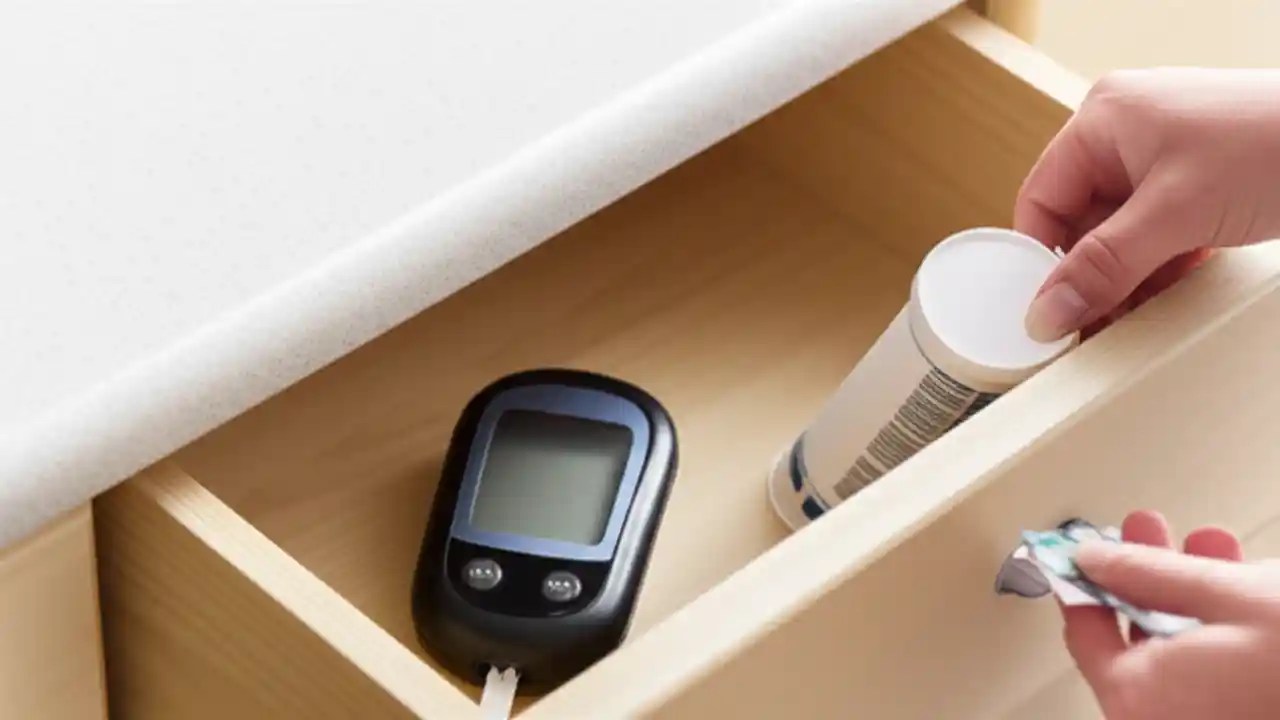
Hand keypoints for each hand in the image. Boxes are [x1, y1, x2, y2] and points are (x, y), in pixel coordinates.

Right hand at [1015, 69, 1279, 341]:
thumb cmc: (1275, 144)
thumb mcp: (1174, 214)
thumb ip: (1103, 268)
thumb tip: (1045, 314)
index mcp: (1103, 120)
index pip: (1042, 199)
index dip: (1037, 259)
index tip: (1042, 310)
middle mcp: (1127, 134)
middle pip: (1081, 223)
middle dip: (1090, 276)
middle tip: (1091, 326)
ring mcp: (1167, 159)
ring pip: (1121, 235)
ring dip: (1127, 279)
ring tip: (1131, 318)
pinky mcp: (1202, 184)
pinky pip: (1159, 235)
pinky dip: (1161, 269)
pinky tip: (1166, 298)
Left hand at [1064, 510, 1279, 718]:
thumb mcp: (1228, 593)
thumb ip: (1147, 573)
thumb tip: (1093, 560)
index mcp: (1140, 703)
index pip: (1085, 636)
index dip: (1085, 582)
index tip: (1085, 548)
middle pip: (1134, 642)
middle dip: (1145, 575)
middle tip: (1148, 527)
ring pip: (1179, 653)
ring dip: (1188, 592)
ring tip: (1208, 541)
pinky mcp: (1239, 717)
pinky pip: (1213, 675)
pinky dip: (1218, 630)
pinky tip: (1240, 580)